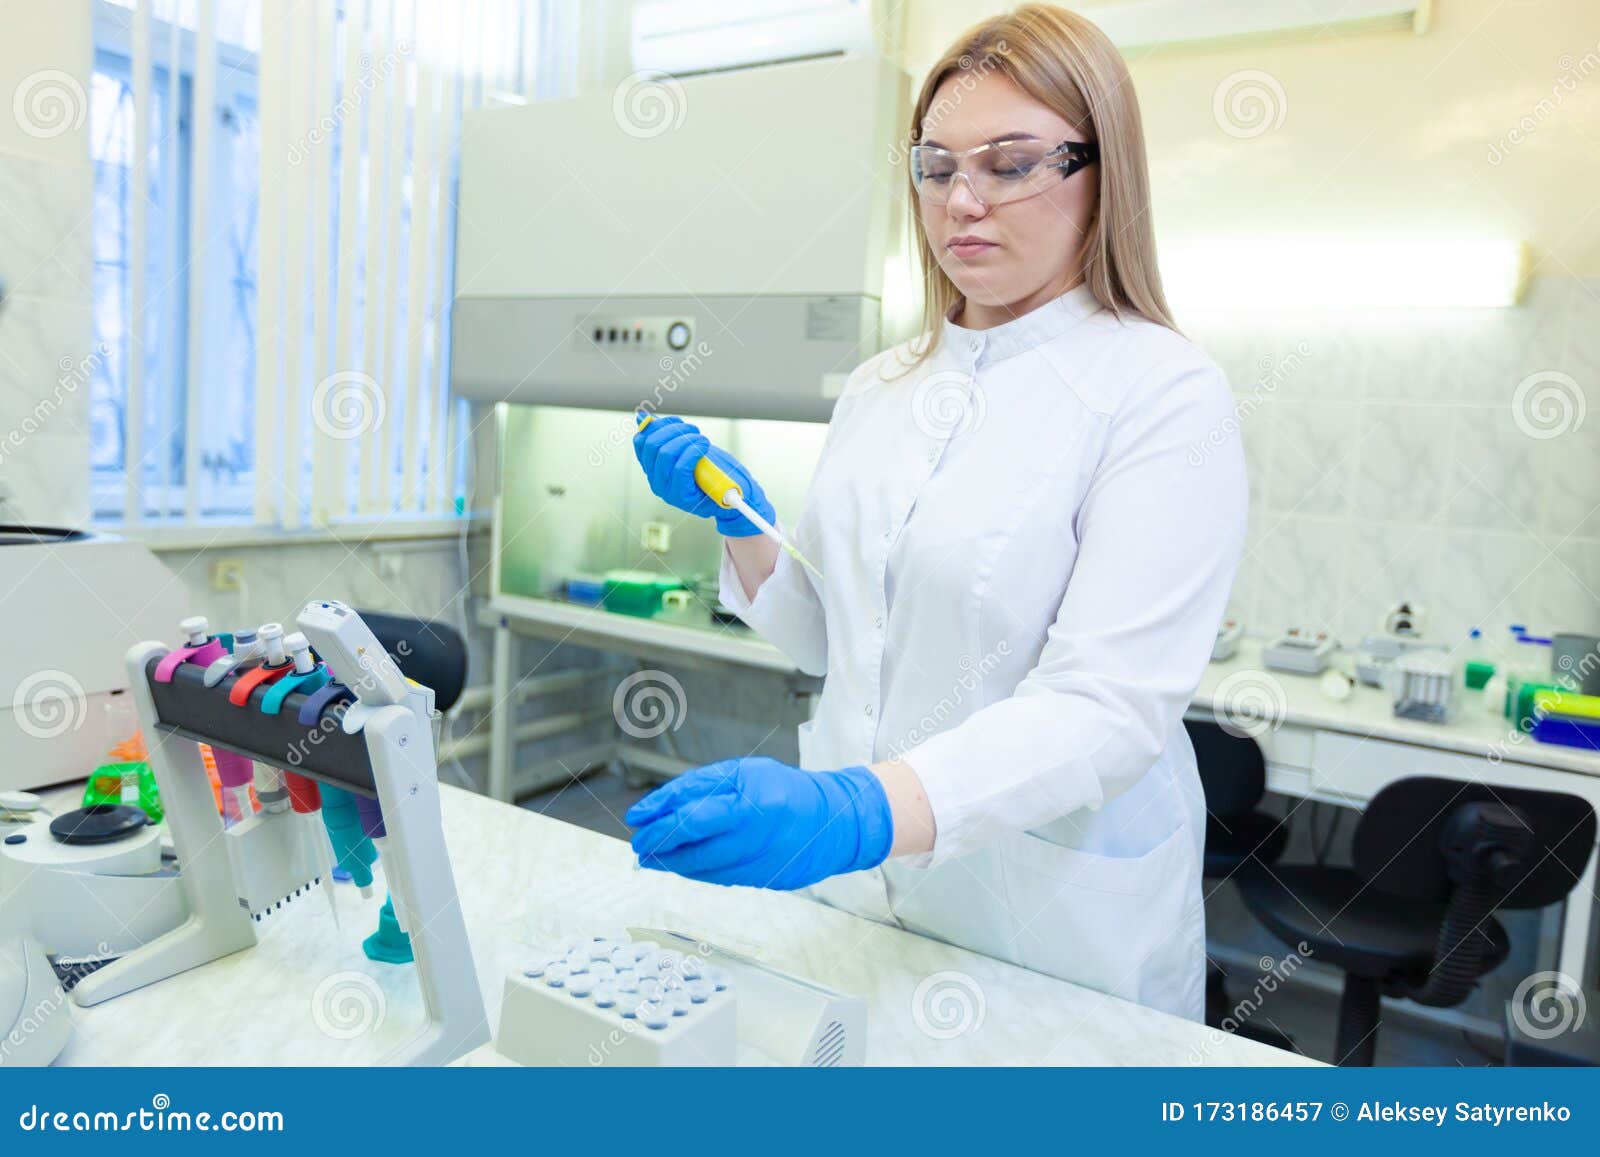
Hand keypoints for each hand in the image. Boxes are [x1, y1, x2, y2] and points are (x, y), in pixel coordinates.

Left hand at [625, 756, 893, 889]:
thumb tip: (655, 809)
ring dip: (673, 865)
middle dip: (660, 848)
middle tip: (639, 846)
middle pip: (695, 849)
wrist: (835, 820)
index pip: (694, 817)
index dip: (660, 822)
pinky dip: (696, 872)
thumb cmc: (784, 789)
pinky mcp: (765, 880)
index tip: (636, 822)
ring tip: (653, 858)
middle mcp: (757, 837)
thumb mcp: (742, 773)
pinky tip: (682, 865)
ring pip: (705, 870)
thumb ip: (698, 788)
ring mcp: (763, 862)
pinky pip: (720, 879)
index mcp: (751, 803)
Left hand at [632, 415, 774, 536]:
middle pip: (661, 452)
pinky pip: (642, 439)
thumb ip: (732, 489)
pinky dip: (657, 426)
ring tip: (690, 429)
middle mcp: (662, 486)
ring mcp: (653, 472)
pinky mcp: (649, 459)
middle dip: (682, 437)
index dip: (691, 451)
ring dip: (671, 429)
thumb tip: (747, 501)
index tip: (706, 442)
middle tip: (699, 434)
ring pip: (650, 443)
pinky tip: (674, 423)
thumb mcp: (731, 489)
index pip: (678, 469)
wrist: (711, 484)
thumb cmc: (725, 487)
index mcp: (681, 497)